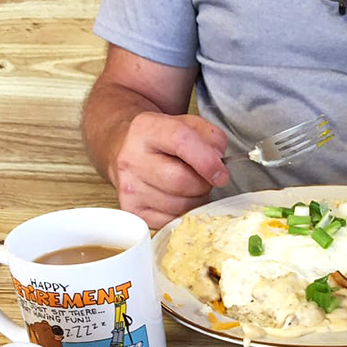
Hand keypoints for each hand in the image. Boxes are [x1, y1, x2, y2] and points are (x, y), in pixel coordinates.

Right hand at [111, 112, 229, 228]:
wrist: (125, 151)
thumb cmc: (161, 141)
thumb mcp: (185, 124)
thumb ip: (209, 136)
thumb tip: (219, 163)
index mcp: (145, 129)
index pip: (181, 141)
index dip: (208, 161)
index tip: (221, 174)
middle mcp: (132, 159)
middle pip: (181, 181)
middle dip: (202, 184)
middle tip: (203, 179)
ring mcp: (130, 188)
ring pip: (180, 206)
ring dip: (195, 200)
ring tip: (189, 188)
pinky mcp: (133, 211)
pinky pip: (172, 222)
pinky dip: (183, 214)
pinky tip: (178, 200)